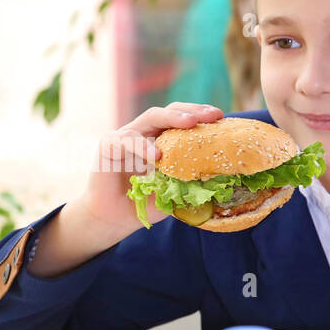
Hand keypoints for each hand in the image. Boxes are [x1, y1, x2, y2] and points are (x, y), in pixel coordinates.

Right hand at [76, 102, 223, 235]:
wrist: (114, 219)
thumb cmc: (145, 204)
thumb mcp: (174, 191)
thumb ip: (191, 182)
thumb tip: (221, 180)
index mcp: (160, 139)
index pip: (183, 119)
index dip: (201, 116)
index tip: (221, 118)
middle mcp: (144, 132)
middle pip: (170, 111)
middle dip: (192, 111)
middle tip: (211, 115)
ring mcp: (125, 135)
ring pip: (151, 117)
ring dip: (171, 119)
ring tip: (189, 124)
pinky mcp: (108, 144)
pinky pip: (128, 140)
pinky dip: (143, 147)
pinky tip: (156, 156)